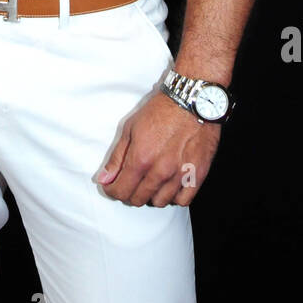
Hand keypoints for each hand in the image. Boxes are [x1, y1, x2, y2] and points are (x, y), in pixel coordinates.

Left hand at [95, 91, 220, 205]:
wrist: (191, 100)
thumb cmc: (161, 110)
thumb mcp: (130, 128)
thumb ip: (117, 157)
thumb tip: (104, 179)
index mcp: (141, 158)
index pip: (120, 191)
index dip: (112, 191)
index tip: (112, 186)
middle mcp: (161, 171)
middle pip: (138, 199)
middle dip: (129, 194)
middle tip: (130, 183)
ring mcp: (180, 174)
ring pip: (160, 202)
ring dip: (151, 195)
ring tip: (150, 182)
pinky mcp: (198, 174)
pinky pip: (183, 200)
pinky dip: (174, 197)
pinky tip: (169, 186)